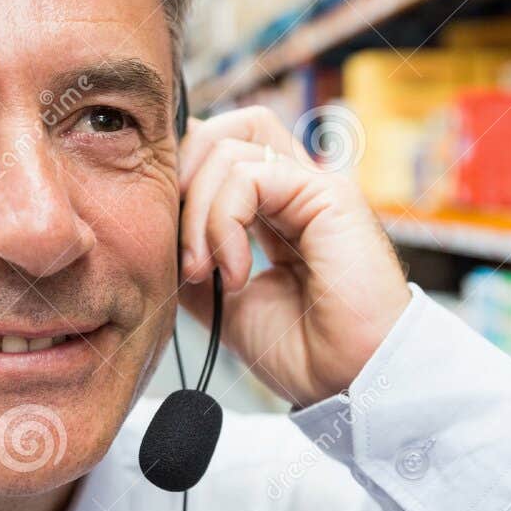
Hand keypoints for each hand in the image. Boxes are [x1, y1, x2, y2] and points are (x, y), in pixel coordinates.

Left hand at [177, 106, 411, 407]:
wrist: (351, 382)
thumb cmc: (304, 351)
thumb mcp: (223, 305)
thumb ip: (194, 260)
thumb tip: (158, 233)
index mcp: (275, 210)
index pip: (218, 153)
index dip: (180, 178)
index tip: (161, 235)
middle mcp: (295, 190)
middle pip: (224, 129)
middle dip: (181, 175)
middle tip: (175, 241)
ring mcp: (312, 187)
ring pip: (230, 146)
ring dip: (197, 211)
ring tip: (202, 270)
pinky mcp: (328, 194)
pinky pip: (251, 176)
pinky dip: (223, 221)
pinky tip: (233, 273)